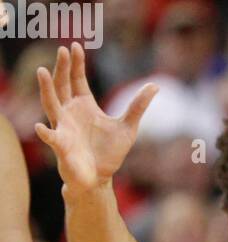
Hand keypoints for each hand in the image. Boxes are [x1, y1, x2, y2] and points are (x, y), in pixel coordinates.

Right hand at [34, 43, 155, 196]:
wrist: (100, 178)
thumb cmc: (110, 152)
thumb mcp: (127, 127)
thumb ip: (138, 106)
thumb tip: (155, 86)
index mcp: (84, 104)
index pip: (77, 79)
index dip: (77, 63)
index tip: (76, 46)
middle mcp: (69, 112)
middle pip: (62, 85)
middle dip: (62, 68)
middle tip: (62, 50)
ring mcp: (63, 127)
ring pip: (51, 104)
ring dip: (46, 89)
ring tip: (42, 72)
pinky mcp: (61, 146)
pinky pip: (51, 138)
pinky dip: (45, 133)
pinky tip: (41, 127)